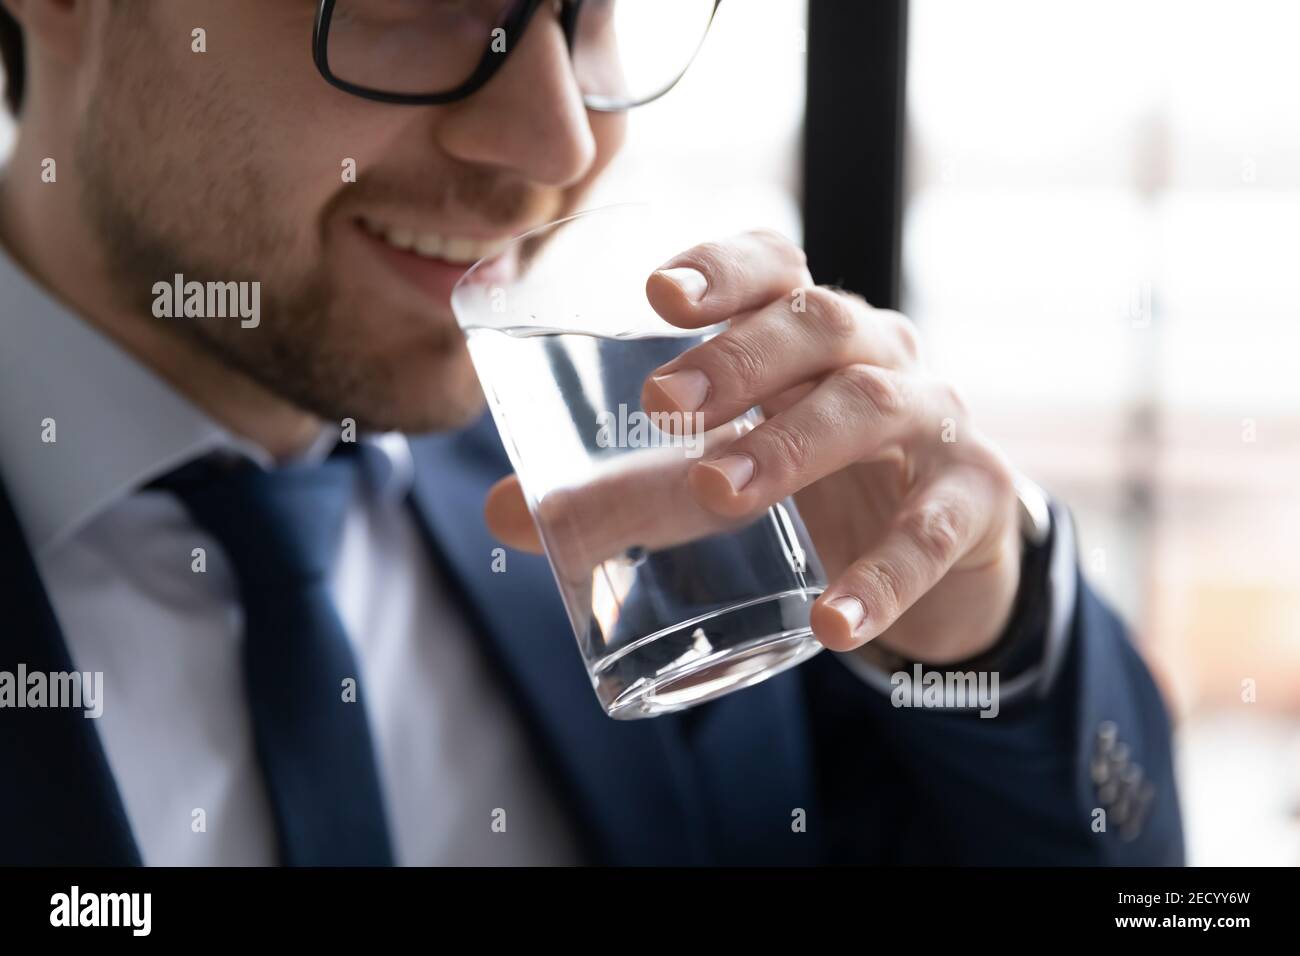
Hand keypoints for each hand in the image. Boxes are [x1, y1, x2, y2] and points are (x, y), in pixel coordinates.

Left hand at [486, 229, 1022, 664]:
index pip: (776, 267)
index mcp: (811, 334)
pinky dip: (882, 576)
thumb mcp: (726, 476)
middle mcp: (880, 356)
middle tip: (662, 402)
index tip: (654, 293)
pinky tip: (831, 621)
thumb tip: (507, 511)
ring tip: (720, 492)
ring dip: (793, 445)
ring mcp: (935, 422)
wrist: (944, 552)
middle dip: (740, 354)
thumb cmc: (820, 485)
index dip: (723, 268)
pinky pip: (932, 533)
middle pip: (821, 322)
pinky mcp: (973, 502)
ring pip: (874, 406)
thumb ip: (629, 491)